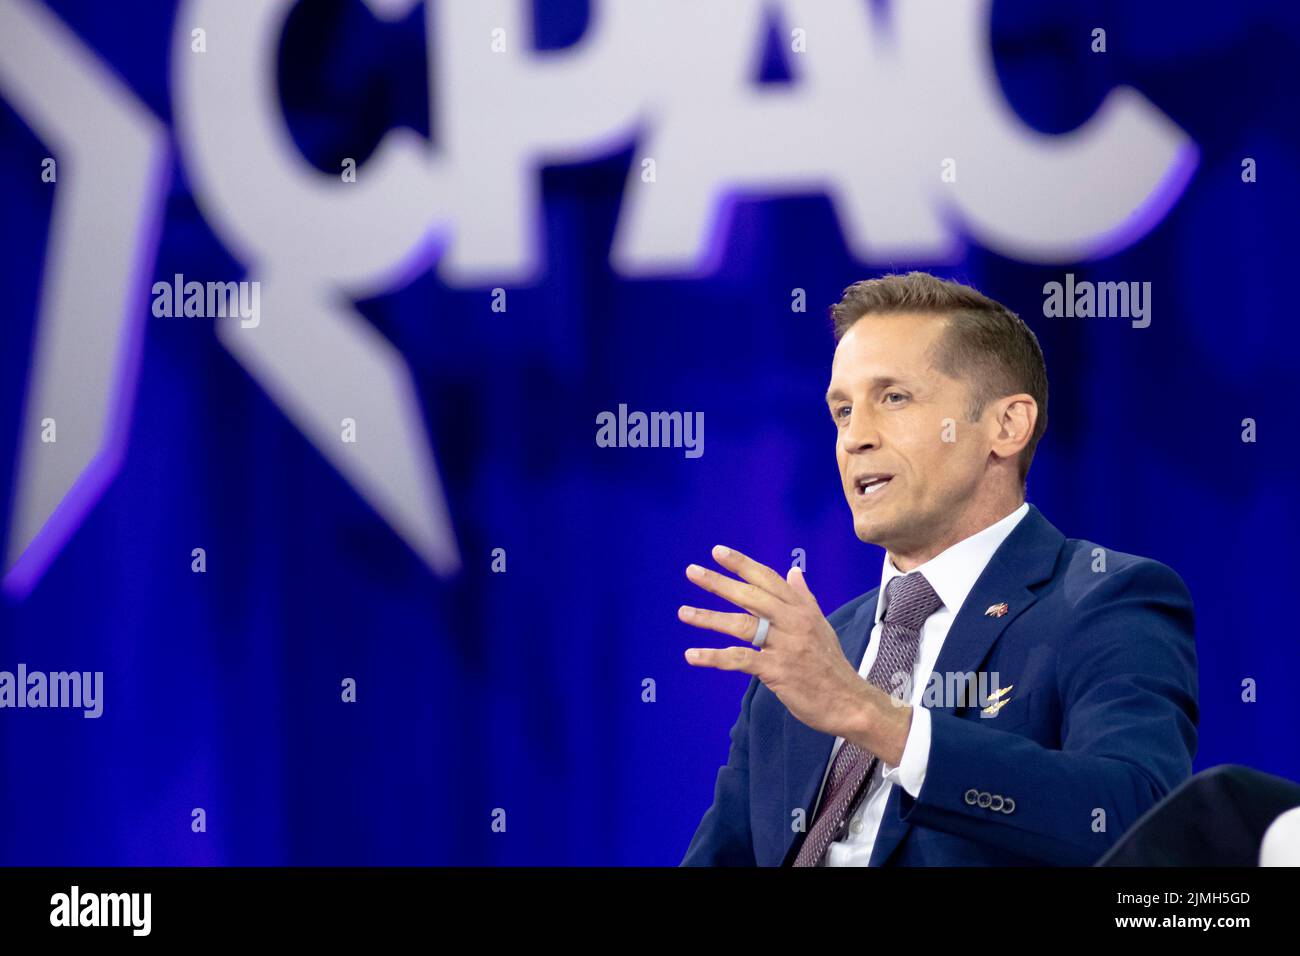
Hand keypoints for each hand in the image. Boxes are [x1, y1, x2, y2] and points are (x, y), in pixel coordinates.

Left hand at [679, 545, 910, 760]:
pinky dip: (714, 657)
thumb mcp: (820, 625)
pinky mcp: (777, 671)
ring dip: (709, 618)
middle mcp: (793, 622)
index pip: (768, 579)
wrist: (848, 701)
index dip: (742, 564)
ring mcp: (785, 646)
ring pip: (742, 625)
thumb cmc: (830, 664)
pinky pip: (740, 660)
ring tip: (683, 612)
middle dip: (720, 583)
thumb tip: (795, 572)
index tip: (718, 552)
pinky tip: (692, 655)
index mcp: (801, 609)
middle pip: (751, 596)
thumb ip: (804, 597)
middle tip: (692, 571)